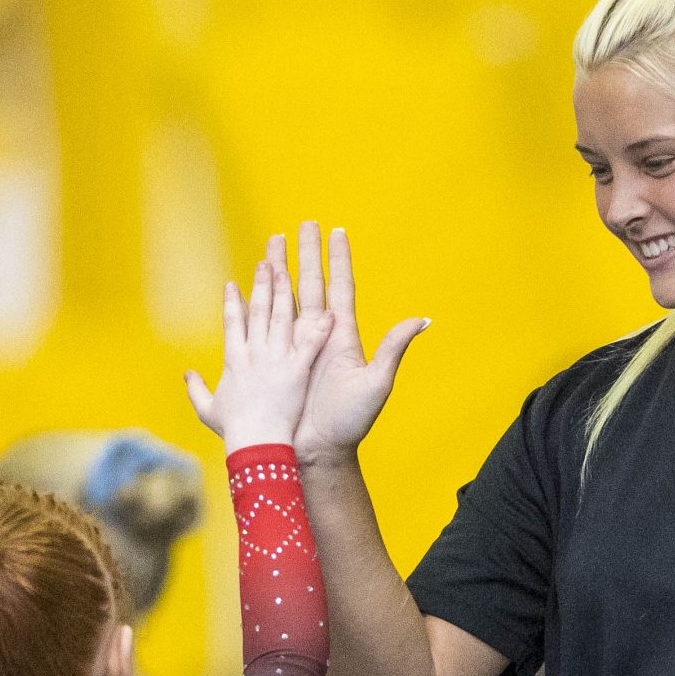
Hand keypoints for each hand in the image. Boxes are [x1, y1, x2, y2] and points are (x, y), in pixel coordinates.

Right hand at [185, 257, 333, 451]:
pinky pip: (309, 345)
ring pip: (282, 318)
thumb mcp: (209, 412)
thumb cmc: (235, 434)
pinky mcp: (297, 372)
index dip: (234, 303)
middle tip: (265, 259)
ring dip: (285, 292)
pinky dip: (319, 330)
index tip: (232, 284)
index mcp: (235, 360)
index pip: (234, 324)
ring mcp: (276, 360)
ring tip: (287, 270)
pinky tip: (328, 312)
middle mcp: (255, 354)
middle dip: (263, 283)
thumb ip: (197, 390)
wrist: (256, 448)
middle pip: (260, 311)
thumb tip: (186, 375)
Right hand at [261, 220, 428, 463]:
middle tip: (303, 225)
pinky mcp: (278, 360)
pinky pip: (266, 325)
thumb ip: (393, 348)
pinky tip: (251, 286)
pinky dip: (259, 304)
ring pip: (286, 299)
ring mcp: (296, 347)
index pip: (340, 287)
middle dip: (306, 254)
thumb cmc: (350, 422)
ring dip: (280, 271)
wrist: (318, 451)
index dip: (338, 259)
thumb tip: (423, 320)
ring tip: (272, 244)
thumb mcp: (376, 383)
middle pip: (311, 284)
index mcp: (342, 336)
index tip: (336, 231)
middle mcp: (319, 336)